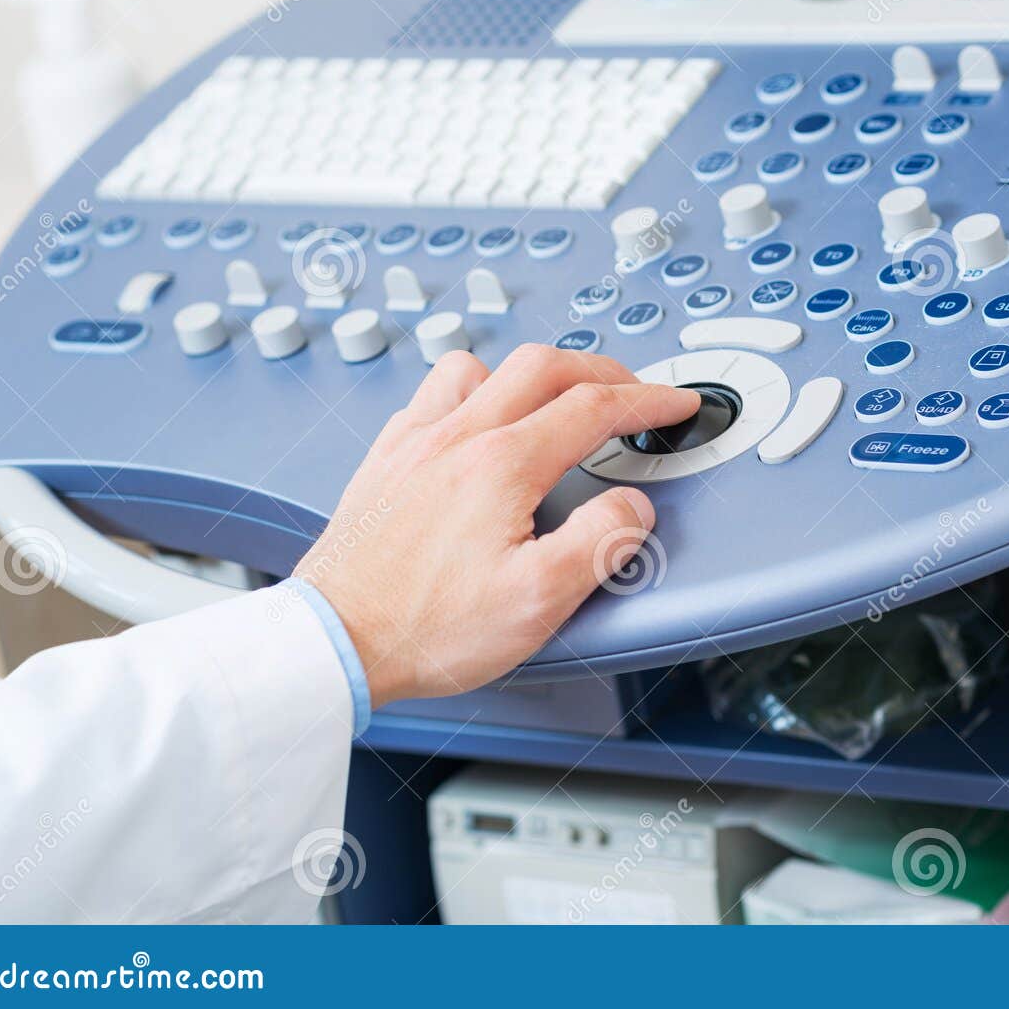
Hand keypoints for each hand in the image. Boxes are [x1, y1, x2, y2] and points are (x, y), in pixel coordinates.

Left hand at [293, 344, 700, 708]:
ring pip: (482, 366)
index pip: (594, 408)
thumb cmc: (424, 628)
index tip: (675, 404)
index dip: (647, 401)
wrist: (333, 642)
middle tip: (632, 391)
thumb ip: (600, 544)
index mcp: (500, 465)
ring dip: (532, 372)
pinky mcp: (385, 461)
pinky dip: (474, 389)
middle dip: (602, 371)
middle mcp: (455, 438)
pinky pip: (432, 393)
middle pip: (545, 366)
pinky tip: (476, 420)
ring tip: (557, 397)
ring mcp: (415, 444)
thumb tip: (631, 507)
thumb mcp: (537, 601)